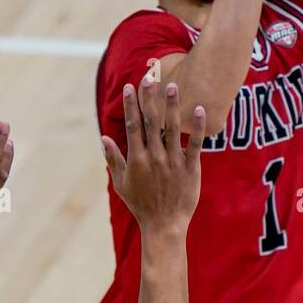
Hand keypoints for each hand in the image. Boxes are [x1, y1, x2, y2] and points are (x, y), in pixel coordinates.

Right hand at [103, 80, 202, 233]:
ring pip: (172, 128)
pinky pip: (195, 145)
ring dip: (172, 106)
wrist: (163, 225)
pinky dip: (197, 128)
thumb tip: (103, 139)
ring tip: (172, 86)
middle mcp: (154, 157)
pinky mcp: (190, 168)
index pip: (133, 125)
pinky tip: (198, 110)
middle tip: (150, 77)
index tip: (131, 87)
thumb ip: (113, 159)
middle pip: (151, 122)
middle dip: (149, 98)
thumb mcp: (121, 183)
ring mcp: (173, 162)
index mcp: (136, 159)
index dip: (132, 105)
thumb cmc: (141, 205)